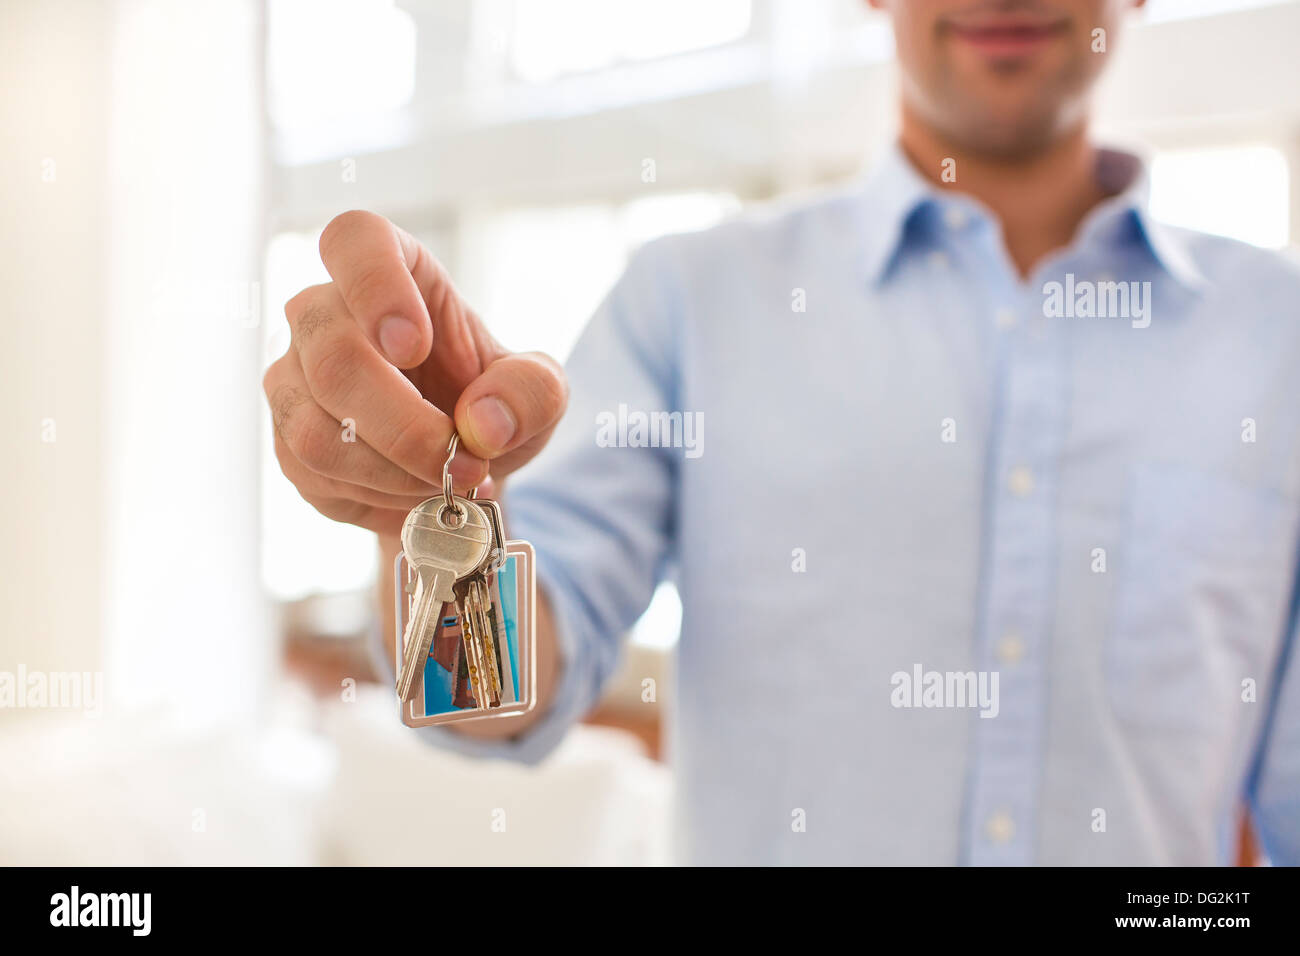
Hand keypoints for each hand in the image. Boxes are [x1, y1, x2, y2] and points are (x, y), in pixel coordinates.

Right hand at [264, 211, 567, 535]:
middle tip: (467, 463)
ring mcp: (294, 374)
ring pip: (318, 428)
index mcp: (394, 268)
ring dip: (396, 472)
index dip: (376, 286)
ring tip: (448, 482)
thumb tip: (483, 423)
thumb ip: (531, 393)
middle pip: (334, 357)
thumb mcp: (538, 392)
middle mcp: (326, 312)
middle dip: (408, 428)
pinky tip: (414, 493)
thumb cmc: (492, 402)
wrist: (459, 459)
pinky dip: (377, 494)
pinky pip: (314, 472)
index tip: (415, 345)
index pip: (355, 241)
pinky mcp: (285, 437)